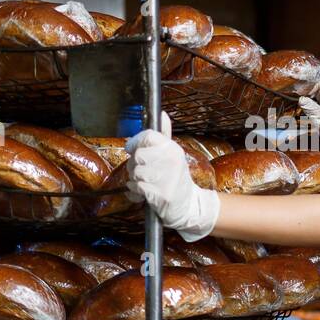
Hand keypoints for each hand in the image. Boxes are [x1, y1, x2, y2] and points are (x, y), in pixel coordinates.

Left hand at [124, 112, 220, 240]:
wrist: (188, 205)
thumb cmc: (176, 178)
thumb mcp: (173, 155)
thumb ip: (164, 135)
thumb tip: (162, 114)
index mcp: (173, 148)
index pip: (147, 136)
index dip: (135, 142)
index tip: (131, 148)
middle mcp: (171, 161)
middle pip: (138, 155)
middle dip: (134, 164)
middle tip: (140, 169)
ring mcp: (166, 178)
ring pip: (135, 172)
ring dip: (135, 178)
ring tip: (144, 181)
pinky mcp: (161, 194)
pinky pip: (136, 187)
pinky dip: (135, 190)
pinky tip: (143, 192)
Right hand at [299, 70, 319, 162]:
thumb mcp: (318, 116)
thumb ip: (308, 105)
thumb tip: (299, 98)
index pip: (319, 79)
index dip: (307, 80)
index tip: (296, 81)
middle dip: (311, 78)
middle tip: (298, 78)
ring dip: (311, 86)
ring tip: (299, 87)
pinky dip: (313, 95)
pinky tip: (305, 97)